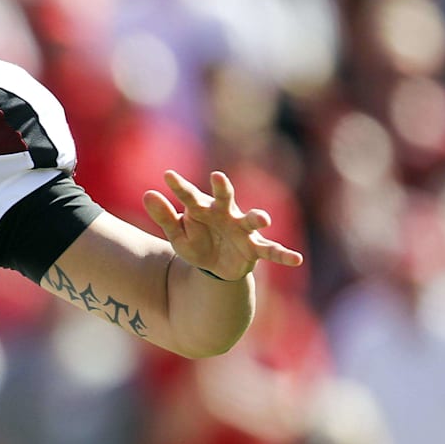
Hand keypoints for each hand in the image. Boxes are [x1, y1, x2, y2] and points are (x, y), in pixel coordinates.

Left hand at [143, 170, 303, 280]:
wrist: (215, 267)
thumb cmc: (196, 242)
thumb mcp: (177, 235)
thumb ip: (164, 216)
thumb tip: (148, 194)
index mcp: (203, 208)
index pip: (189, 196)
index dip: (179, 187)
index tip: (167, 176)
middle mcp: (226, 214)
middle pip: (224, 198)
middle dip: (222, 189)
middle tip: (217, 178)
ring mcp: (242, 230)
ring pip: (252, 221)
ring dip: (257, 218)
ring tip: (263, 219)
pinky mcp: (254, 248)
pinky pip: (271, 251)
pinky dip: (283, 255)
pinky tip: (296, 259)